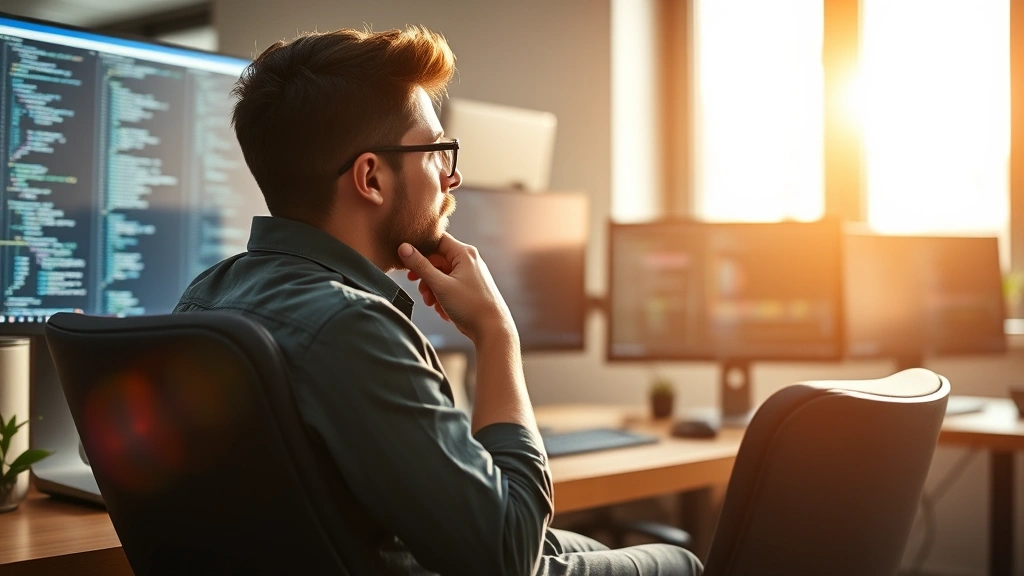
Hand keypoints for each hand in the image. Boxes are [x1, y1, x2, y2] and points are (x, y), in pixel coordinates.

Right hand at [399, 233, 514, 343]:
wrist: (492, 329)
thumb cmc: (471, 306)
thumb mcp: (440, 285)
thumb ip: (421, 266)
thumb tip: (403, 248)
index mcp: (464, 253)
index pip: (436, 240)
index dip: (420, 248)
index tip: (407, 260)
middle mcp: (469, 260)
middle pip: (437, 260)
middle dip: (425, 275)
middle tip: (418, 285)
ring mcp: (470, 275)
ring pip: (442, 275)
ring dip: (432, 288)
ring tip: (431, 302)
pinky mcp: (470, 288)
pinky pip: (450, 286)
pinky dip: (442, 296)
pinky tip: (442, 308)